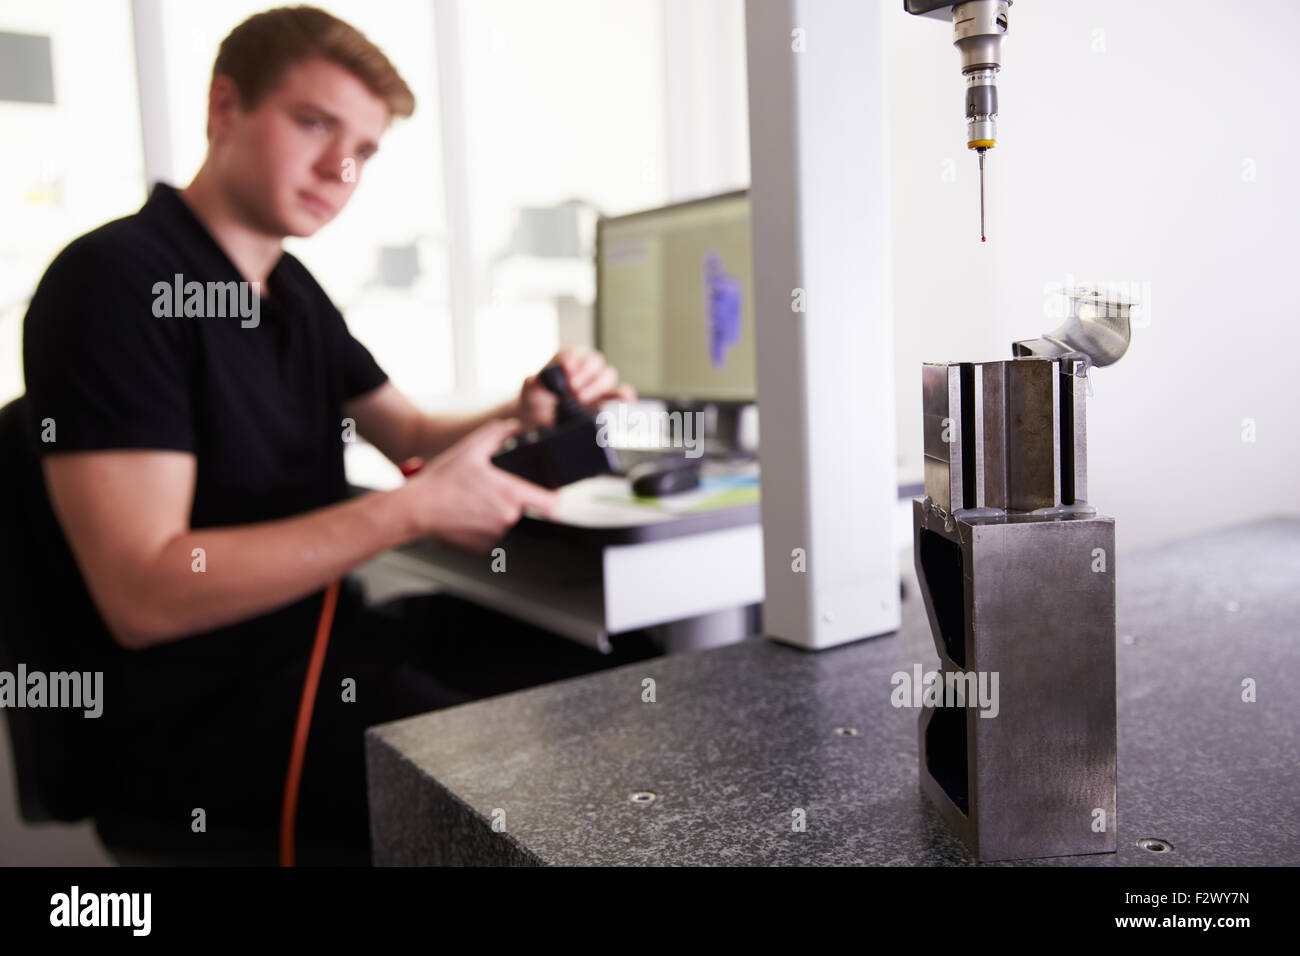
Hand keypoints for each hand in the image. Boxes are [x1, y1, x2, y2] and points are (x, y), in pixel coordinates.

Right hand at [402, 418, 560, 551]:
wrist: (417, 510)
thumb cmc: (441, 482)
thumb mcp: (471, 449)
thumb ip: (497, 433)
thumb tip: (514, 427)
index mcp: (510, 493)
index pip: (550, 503)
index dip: (554, 498)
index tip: (555, 495)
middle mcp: (507, 517)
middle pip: (522, 507)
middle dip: (510, 498)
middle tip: (487, 489)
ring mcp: (496, 535)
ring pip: (506, 520)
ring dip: (495, 511)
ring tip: (472, 500)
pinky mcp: (484, 547)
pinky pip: (492, 533)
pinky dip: (483, 525)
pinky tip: (466, 514)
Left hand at [517, 345, 636, 429]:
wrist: (539, 421)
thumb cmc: (534, 402)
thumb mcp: (528, 392)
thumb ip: (530, 384)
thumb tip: (534, 379)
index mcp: (566, 360)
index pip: (576, 350)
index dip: (573, 358)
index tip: (566, 371)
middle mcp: (583, 369)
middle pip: (595, 360)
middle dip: (585, 373)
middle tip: (572, 388)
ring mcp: (594, 383)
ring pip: (608, 374)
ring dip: (597, 385)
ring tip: (581, 398)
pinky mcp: (604, 398)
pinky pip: (620, 392)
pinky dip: (624, 393)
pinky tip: (625, 399)